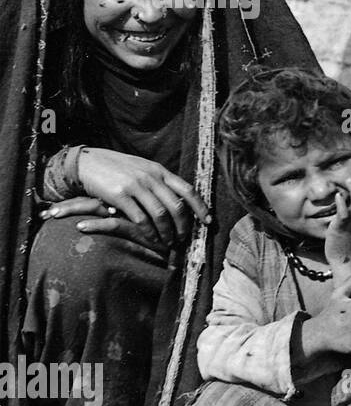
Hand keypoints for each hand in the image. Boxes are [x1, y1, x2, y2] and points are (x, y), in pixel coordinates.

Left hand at [39, 195, 168, 255]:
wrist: (181, 252)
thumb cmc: (163, 238)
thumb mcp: (146, 223)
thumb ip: (130, 213)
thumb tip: (106, 211)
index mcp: (134, 195)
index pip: (102, 194)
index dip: (78, 198)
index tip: (55, 206)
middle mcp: (134, 199)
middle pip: (95, 198)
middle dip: (69, 205)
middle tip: (46, 212)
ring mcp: (136, 212)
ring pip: (99, 207)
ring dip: (75, 210)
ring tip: (52, 215)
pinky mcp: (138, 227)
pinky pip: (114, 224)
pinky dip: (96, 225)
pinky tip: (80, 228)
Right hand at [76, 148, 208, 247]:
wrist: (86, 162)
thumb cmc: (117, 168)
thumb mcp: (143, 169)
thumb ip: (160, 181)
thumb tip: (180, 198)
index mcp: (160, 171)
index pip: (188, 190)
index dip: (201, 207)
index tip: (208, 221)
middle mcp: (151, 177)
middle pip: (176, 206)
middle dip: (183, 225)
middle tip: (184, 238)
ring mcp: (136, 185)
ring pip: (160, 214)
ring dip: (167, 232)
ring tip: (169, 242)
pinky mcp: (120, 195)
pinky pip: (140, 218)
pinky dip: (149, 232)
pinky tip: (152, 239)